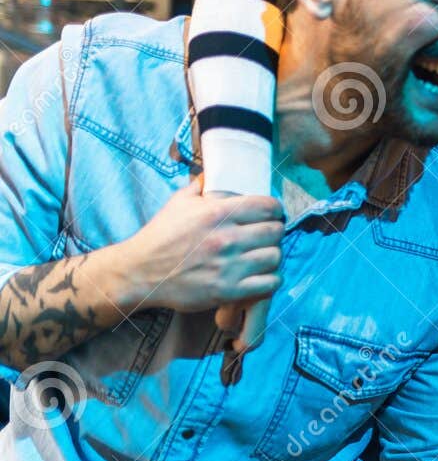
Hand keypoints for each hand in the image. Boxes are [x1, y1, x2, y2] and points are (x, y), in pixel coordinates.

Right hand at [115, 180, 284, 312]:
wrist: (139, 272)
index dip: (275, 210)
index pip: (268, 206)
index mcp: (217, 213)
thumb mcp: (178, 203)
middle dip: (274, 232)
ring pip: (275, 257)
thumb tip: (215, 170)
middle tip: (267, 236)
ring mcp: (228, 266)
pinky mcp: (228, 290)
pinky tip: (262, 275)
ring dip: (272, 256)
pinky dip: (271, 280)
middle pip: (275, 231)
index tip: (272, 214)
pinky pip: (269, 283)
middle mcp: (226, 239)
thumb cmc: (160, 236)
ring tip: (263, 256)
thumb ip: (201, 185)